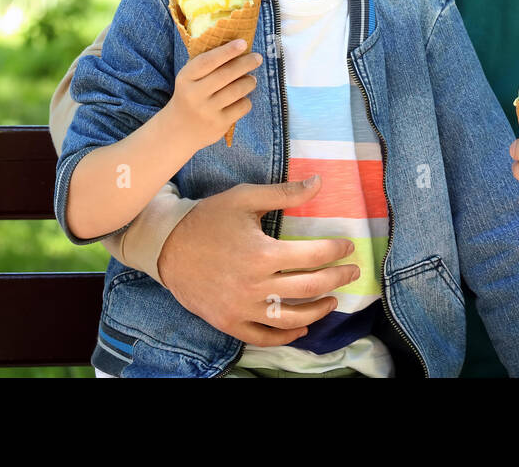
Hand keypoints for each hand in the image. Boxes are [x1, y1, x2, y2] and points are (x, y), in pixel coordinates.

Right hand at [156, 176, 361, 345]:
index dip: (336, 251)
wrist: (166, 245)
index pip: (313, 256)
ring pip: (290, 318)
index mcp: (263, 253)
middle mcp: (255, 285)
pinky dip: (285, 336)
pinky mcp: (228, 321)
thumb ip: (285, 193)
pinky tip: (302, 328)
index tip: (349, 247)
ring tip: (334, 301)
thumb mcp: (245, 198)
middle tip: (352, 272)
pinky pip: (263, 337)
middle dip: (337, 279)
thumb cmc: (208, 218)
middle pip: (309, 287)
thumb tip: (320, 182)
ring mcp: (241, 308)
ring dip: (318, 311)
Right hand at [164, 39, 261, 149]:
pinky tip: (242, 98)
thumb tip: (238, 45)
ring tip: (252, 79)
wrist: (179, 130)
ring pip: (237, 90)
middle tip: (257, 58)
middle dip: (246, 63)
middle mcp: (194, 94)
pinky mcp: (219, 124)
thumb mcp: (190, 79)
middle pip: (226, 74)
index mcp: (186, 78)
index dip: (227, 51)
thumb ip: (207, 64)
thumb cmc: (191, 95)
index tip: (243, 43)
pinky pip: (242, 106)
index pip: (207, 61)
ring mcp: (207, 111)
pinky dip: (246, 100)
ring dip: (249, 82)